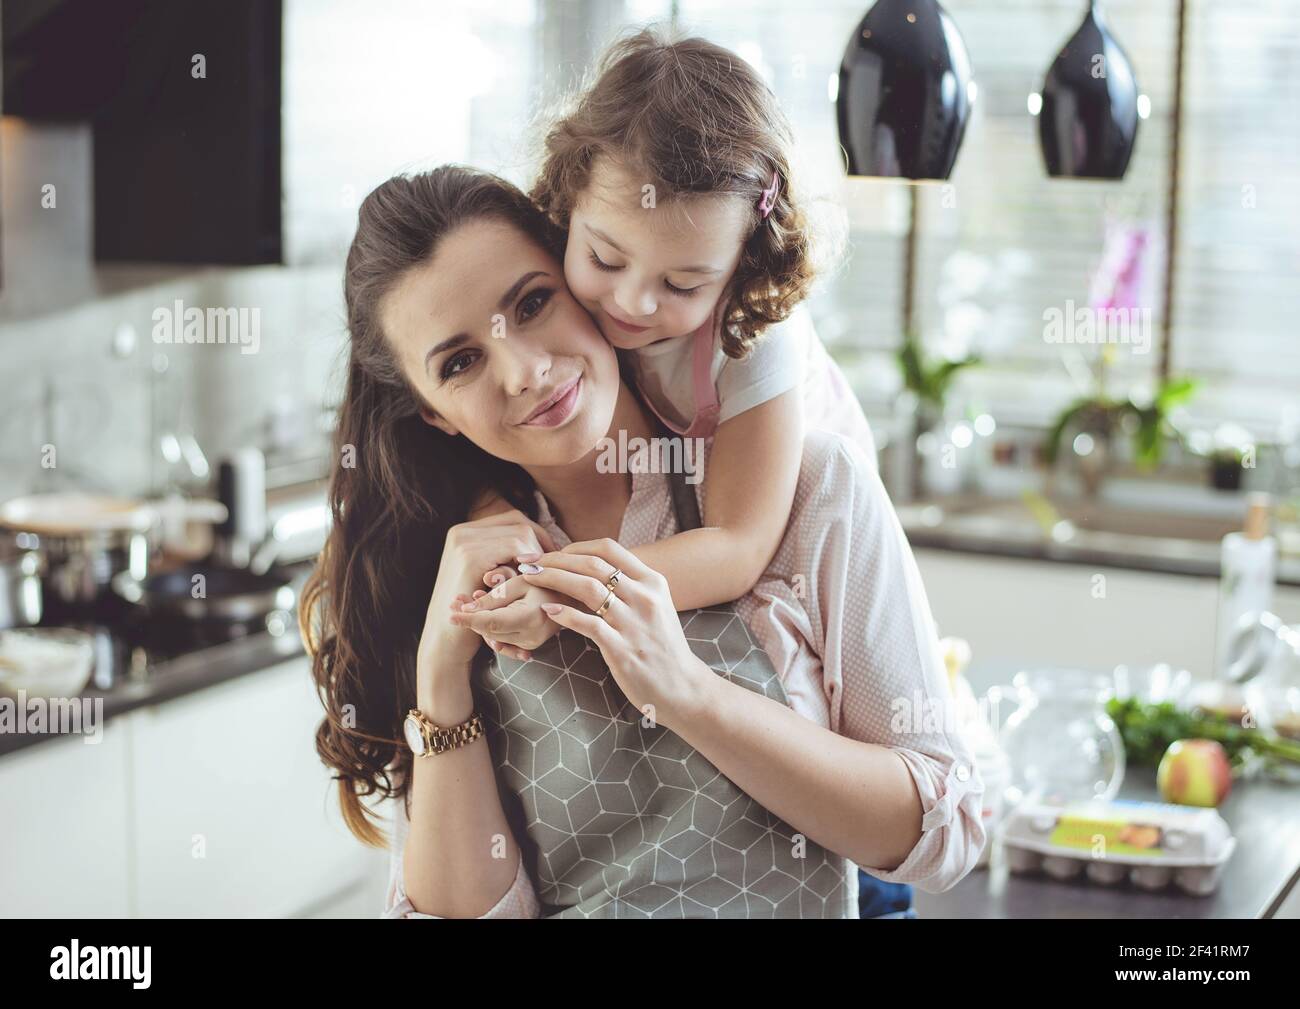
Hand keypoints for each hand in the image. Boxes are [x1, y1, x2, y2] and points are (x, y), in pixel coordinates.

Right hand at [417, 510, 556, 675]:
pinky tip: (531, 581)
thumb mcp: (487, 578)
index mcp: (464, 531)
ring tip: (543, 575)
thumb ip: (503, 559)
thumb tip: (539, 549)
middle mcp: (463, 531)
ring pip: (520, 535)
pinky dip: (527, 565)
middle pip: (518, 523)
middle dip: (540, 543)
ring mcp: (465, 542)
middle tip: (553, 565)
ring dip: (536, 556)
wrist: (447, 637)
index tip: (550, 556)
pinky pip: (514, 549)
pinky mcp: (470, 558)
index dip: (536, 535)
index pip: (512, 519)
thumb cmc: (473, 612)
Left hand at [448, 576, 569, 658]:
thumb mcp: (521, 582)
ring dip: (479, 621)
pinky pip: (503, 638)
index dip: (468, 619)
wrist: (575, 597)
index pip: (490, 622)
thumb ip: (495, 595)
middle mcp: (530, 636)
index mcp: (529, 618)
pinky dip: (490, 627)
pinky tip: (481, 612)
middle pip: (489, 631)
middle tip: (456, 601)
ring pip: (494, 636)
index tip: (450, 614)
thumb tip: (468, 608)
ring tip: (467, 602)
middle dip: (471, 617)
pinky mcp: (529, 645)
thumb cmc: (550, 582)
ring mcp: (530, 643)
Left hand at [518, 538, 713, 725]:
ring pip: (587, 588)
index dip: (574, 547)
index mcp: (653, 581)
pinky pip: (588, 624)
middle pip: (592, 565)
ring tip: (530, 579)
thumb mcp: (655, 606)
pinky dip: (564, 614)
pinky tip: (547, 610)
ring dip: (552, 579)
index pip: (608, 549)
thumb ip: (631, 586)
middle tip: (529, 563)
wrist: (682, 687)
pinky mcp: (622, 649)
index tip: (551, 553)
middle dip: (555, 560)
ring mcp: (634, 623)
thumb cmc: (662, 646)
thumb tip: (595, 568)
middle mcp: (645, 597)